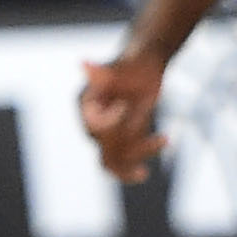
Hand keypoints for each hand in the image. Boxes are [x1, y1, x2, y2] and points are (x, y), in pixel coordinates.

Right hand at [75, 46, 167, 183]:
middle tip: (150, 122)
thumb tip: (83, 63)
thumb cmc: (133, 62)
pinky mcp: (121, 143)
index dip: (110, 123)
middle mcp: (91, 122)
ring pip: (111, 161)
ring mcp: (106, 135)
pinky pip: (121, 164)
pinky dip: (131, 171)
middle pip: (104, 144)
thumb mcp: (122, 66)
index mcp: (86, 104)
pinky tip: (144, 173)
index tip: (126, 107)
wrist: (146, 67)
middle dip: (127, 139)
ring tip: (154, 155)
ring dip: (133, 160)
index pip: (93, 125)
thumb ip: (103, 72)